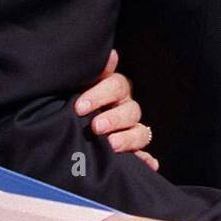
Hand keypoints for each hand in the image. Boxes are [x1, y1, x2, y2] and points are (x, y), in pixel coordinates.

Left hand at [74, 49, 158, 170]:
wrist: (71, 125)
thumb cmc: (76, 103)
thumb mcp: (81, 85)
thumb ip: (95, 72)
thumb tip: (111, 55)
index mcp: (114, 90)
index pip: (116, 85)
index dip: (100, 95)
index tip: (79, 107)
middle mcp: (126, 108)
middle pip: (131, 110)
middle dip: (114, 118)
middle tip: (96, 127)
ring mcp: (131, 130)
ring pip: (141, 132)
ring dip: (128, 138)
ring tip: (112, 145)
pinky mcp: (133, 152)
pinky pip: (145, 155)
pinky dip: (147, 160)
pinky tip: (150, 165)